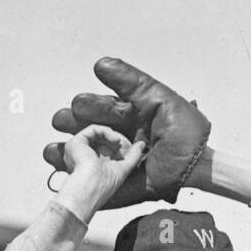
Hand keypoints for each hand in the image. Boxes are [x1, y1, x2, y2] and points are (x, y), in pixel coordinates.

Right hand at [42, 56, 210, 207]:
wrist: (198, 163)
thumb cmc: (185, 131)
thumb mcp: (157, 99)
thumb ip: (130, 82)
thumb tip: (100, 64)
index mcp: (130, 116)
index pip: (104, 108)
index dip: (90, 107)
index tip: (77, 106)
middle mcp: (122, 138)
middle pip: (91, 131)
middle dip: (73, 127)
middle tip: (60, 122)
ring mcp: (121, 162)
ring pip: (89, 157)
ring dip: (68, 154)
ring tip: (52, 151)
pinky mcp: (123, 185)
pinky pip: (100, 185)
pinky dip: (82, 181)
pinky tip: (64, 176)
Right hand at [53, 125, 144, 219]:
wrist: (91, 187)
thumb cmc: (105, 185)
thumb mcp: (124, 168)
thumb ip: (133, 156)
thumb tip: (142, 144)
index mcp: (93, 165)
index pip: (108, 149)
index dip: (120, 147)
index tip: (130, 149)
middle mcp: (84, 157)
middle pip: (103, 140)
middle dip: (117, 140)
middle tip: (126, 144)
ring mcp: (79, 150)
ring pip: (98, 134)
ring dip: (112, 135)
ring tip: (119, 142)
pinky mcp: (76, 142)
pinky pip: (93, 129)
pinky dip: (106, 131)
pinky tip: (115, 139)